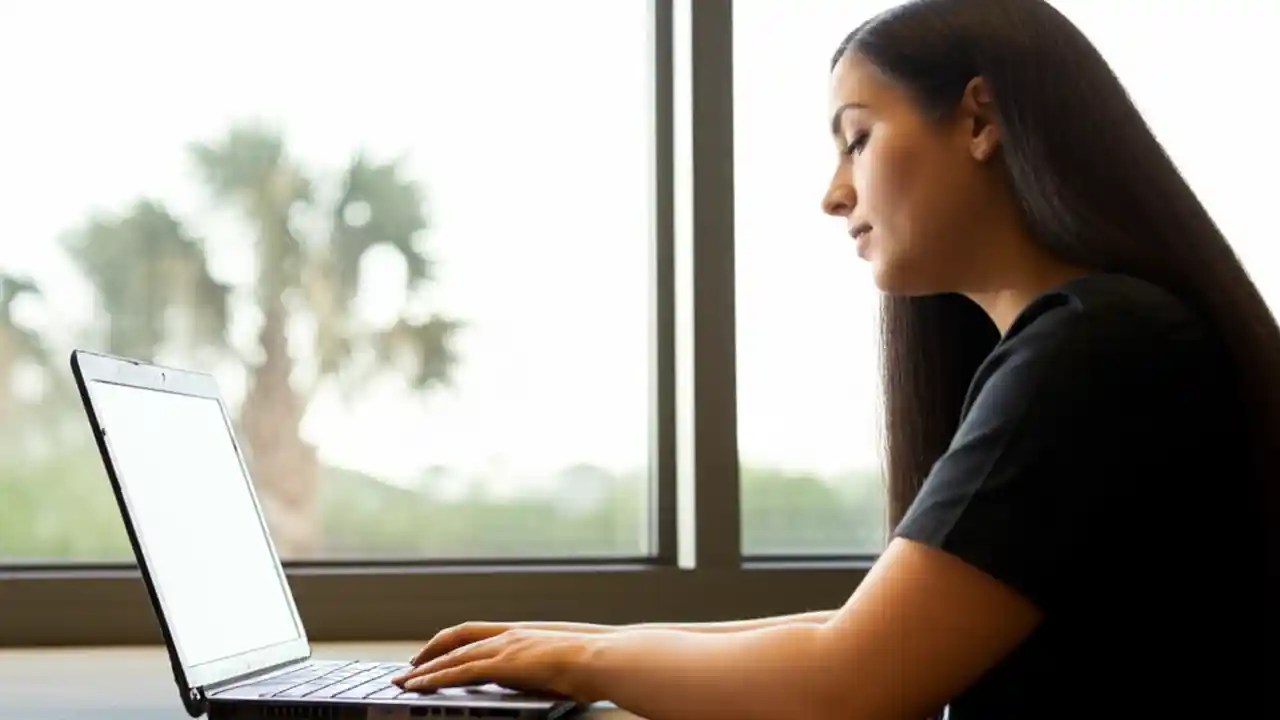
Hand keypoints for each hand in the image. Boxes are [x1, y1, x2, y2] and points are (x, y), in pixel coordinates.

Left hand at [408, 621, 615, 666]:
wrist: (604, 658)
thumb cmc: (593, 664)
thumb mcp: (558, 665)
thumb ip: (534, 670)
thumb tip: (525, 681)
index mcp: (521, 633)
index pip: (476, 633)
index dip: (453, 642)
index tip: (435, 653)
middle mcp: (508, 634)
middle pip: (457, 641)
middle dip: (431, 654)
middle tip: (410, 668)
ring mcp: (505, 647)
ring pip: (453, 657)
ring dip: (425, 669)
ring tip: (404, 681)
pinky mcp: (502, 664)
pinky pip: (459, 672)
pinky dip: (434, 679)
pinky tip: (419, 686)